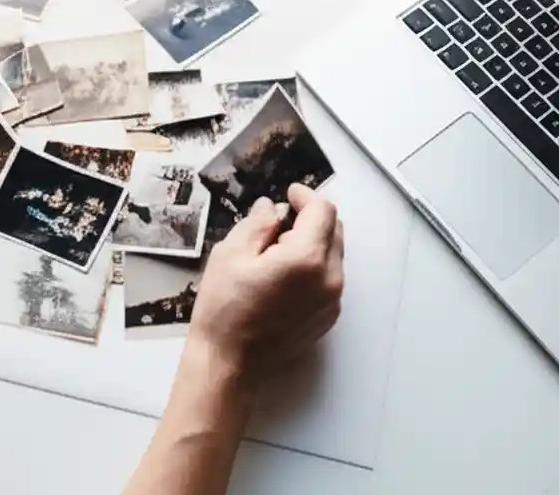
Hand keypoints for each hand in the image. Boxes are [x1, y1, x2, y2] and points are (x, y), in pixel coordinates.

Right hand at [188, 184, 343, 386]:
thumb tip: (272, 209)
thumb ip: (259, 225)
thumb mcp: (231, 254)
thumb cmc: (224, 311)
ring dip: (312, 243)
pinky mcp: (327, 316)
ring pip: (333, 254)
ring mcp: (332, 300)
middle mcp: (329, 278)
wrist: (229, 364)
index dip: (306, 197)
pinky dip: (313, 267)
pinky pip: (329, 278)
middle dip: (310, 219)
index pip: (323, 211)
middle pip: (334, 230)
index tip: (290, 195)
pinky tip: (282, 276)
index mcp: (306, 258)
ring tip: (275, 253)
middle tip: (279, 223)